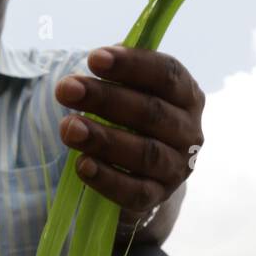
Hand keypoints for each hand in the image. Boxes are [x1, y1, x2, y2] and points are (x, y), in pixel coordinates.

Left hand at [54, 45, 204, 216]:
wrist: (141, 172)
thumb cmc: (133, 119)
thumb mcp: (133, 90)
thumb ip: (120, 74)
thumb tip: (99, 59)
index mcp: (187, 96)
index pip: (167, 74)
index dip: (131, 65)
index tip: (94, 59)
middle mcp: (189, 132)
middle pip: (151, 112)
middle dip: (105, 99)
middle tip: (66, 89)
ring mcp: (176, 168)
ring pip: (145, 153)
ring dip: (103, 139)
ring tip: (68, 127)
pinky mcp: (157, 197)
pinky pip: (135, 191)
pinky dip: (107, 179)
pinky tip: (82, 165)